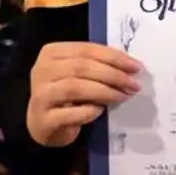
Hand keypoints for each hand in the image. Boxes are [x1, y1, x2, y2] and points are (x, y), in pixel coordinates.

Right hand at [27, 42, 141, 147]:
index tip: (135, 67)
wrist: (43, 124)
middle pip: (82, 67)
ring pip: (76, 87)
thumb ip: (96, 66)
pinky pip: (71, 113)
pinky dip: (90, 111)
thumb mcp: (77, 75)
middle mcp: (42, 70)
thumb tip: (129, 67)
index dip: (113, 57)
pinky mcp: (44, 119)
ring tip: (123, 96)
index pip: (86, 49)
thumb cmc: (65, 95)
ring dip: (105, 92)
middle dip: (113, 75)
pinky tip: (101, 111)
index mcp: (51, 53)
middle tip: (133, 84)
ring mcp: (40, 95)